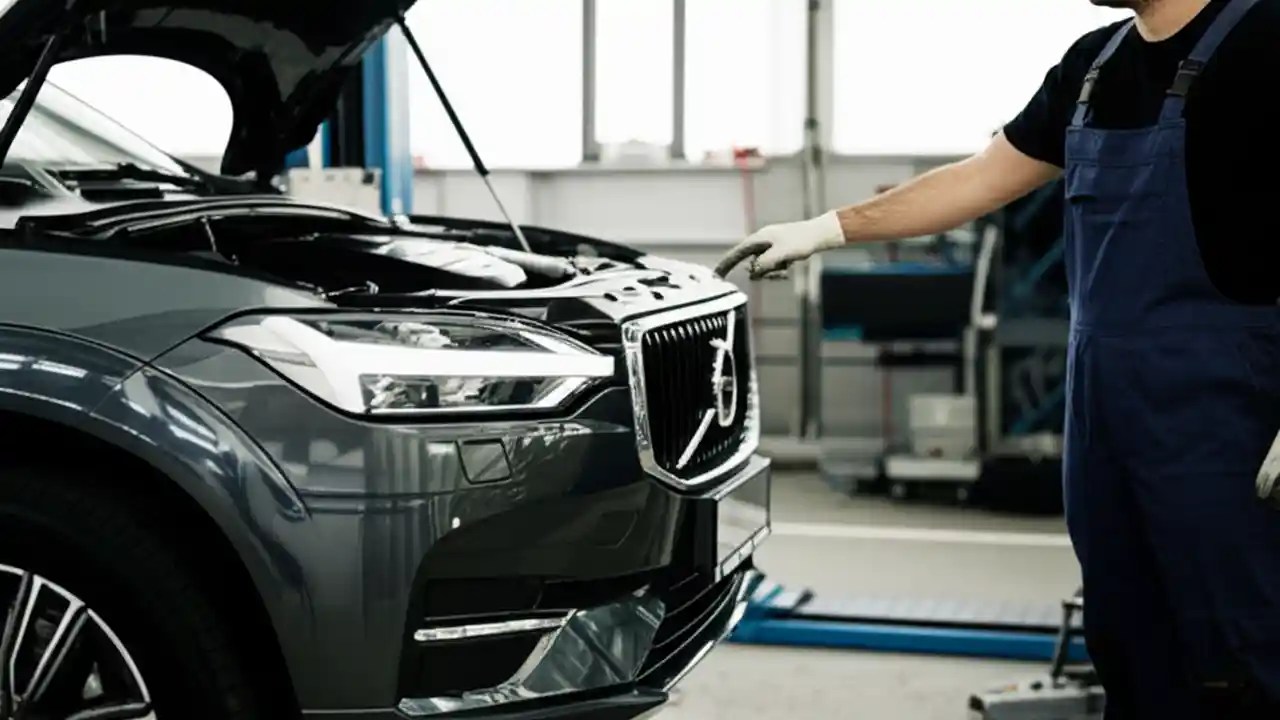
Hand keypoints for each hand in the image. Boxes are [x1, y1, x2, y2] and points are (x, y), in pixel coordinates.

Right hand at [715, 211, 844, 278]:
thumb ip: (764, 263)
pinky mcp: (777, 251)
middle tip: (779, 272)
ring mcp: (769, 247)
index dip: (726, 264)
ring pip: (762, 266)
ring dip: (772, 272)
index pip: (736, 253)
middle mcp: (761, 242)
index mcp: (758, 239)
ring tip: (786, 269)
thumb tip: (753, 272)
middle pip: (751, 263)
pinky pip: (771, 265)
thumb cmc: (800, 241)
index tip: (716, 275)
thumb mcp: (780, 254)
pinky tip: (788, 267)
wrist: (818, 234)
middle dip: (762, 272)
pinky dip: (777, 270)